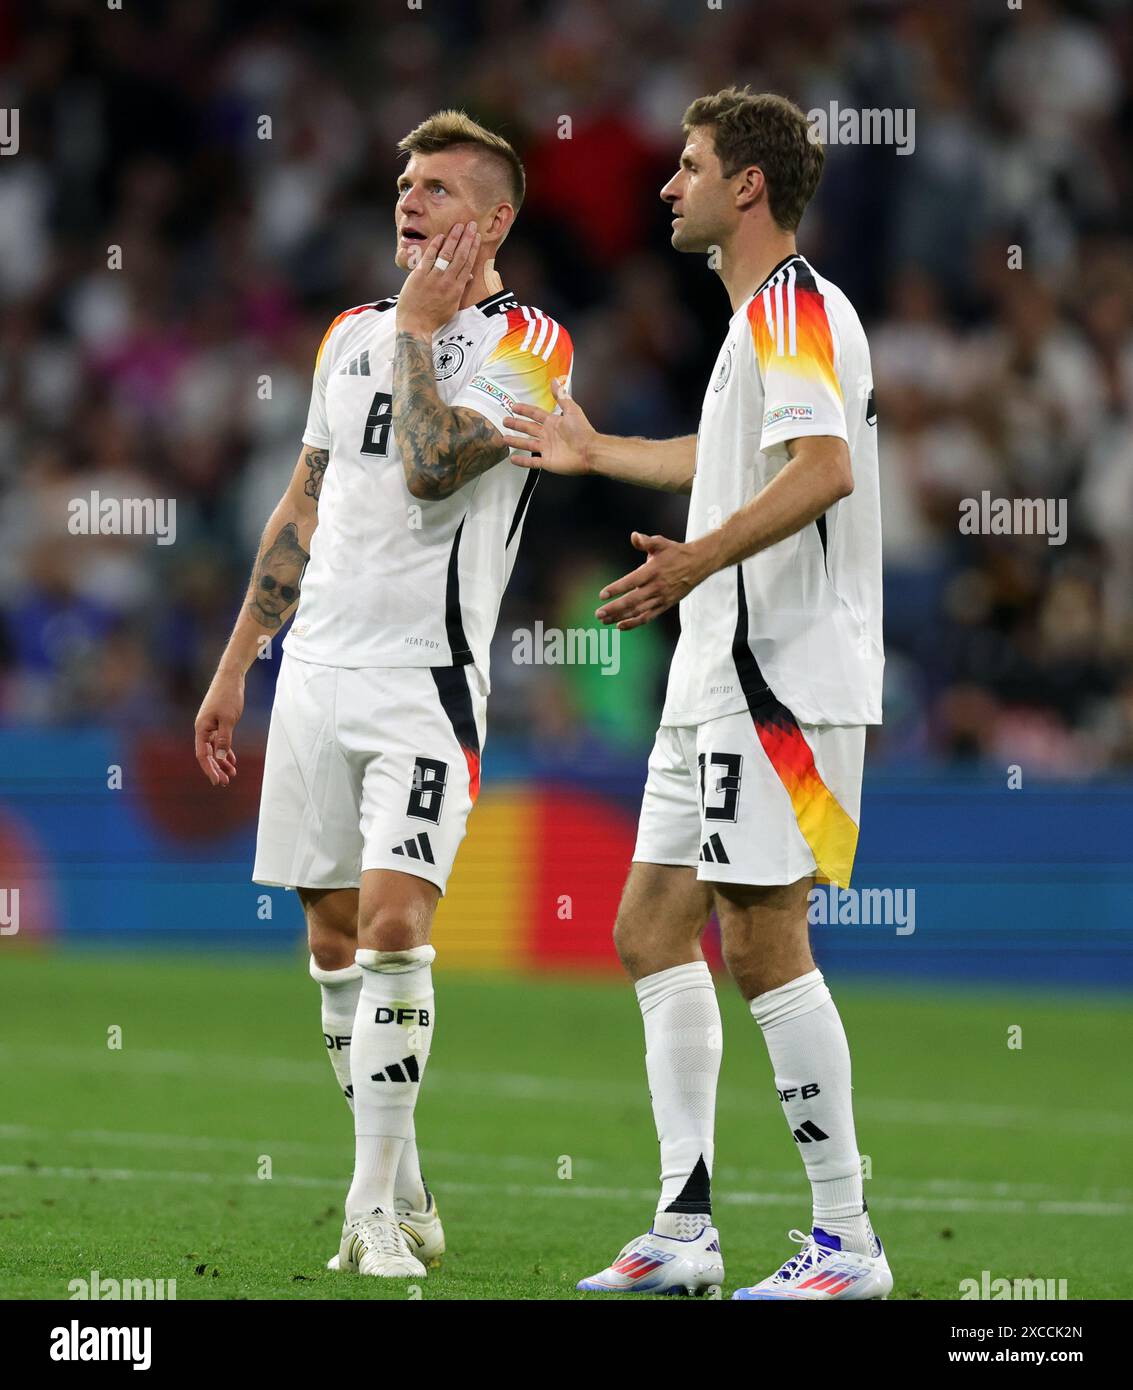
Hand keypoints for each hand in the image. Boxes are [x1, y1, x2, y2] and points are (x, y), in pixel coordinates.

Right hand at [194, 669, 243, 785]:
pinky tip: (232, 760)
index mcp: (201, 728)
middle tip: (225, 782)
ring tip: (232, 774)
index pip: (203, 754)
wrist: (231, 678)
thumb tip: (221, 758)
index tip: (217, 781)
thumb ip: (224, 739)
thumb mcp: (228, 720)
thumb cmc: (228, 696)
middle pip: (208, 754)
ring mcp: (210, 725)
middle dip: (216, 768)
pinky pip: (220, 741)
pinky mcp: (218, 722)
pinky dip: (226, 751)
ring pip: (215, 749)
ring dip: (222, 761)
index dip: (209, 769)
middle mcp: (203, 729)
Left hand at [396, 222, 480, 338]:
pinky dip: (435, 246)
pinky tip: (440, 236)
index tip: (476, 237)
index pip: (468, 264)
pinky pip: (429, 257)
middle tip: (470, 224)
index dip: (473, 248)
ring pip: (446, 254)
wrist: (415, 326)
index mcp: (457, 289)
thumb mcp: (452, 306)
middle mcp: (447, 282)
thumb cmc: (433, 318)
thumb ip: (459, 289)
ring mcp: (433, 278)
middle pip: (460, 256)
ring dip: (453, 238)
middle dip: (466, 238)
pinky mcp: (419, 276)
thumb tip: (468, 276)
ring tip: (458, 226)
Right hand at [500, 378, 595, 473]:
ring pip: (527, 444)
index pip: (535, 414)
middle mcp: (548, 435)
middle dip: (516, 425)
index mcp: (553, 423)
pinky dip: (522, 461)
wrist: (590, 451)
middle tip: (505, 421)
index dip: (524, 410)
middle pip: (528, 428)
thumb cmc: (583, 431)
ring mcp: (547, 449)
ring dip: (516, 441)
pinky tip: (513, 460)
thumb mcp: (572, 410)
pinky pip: (532, 462)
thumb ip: (561, 396)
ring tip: (504, 438)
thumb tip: (555, 380)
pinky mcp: (548, 461)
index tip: (514, 407)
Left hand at [596, 532, 711, 630]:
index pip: (632, 582)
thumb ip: (646, 541)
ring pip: (638, 611)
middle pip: (633, 601)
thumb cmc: (675, 552)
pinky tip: (619, 626)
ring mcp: (661, 598)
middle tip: (598, 614)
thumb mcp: (661, 543)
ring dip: (620, 617)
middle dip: (614, 608)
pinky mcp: (665, 605)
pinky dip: (634, 623)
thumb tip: (634, 536)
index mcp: (653, 571)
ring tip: (604, 620)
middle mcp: (657, 587)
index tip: (602, 594)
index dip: (616, 589)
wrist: (698, 564)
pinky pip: (648, 617)